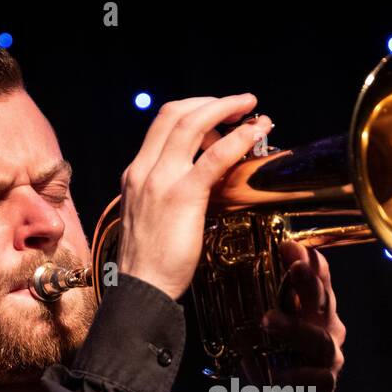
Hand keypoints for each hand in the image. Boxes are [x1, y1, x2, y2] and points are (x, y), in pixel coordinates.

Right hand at [117, 94, 272, 298]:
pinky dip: (238, 140)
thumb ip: (168, 194)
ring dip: (227, 109)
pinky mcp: (183, 196)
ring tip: (253, 111)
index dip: (193, 109)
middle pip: (176, 113)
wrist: (142, 289)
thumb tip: (202, 182)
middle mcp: (144, 170)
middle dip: (212, 102)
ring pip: (193, 125)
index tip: (217, 112)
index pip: (162, 123)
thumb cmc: (152, 264)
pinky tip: (255, 135)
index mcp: (136, 174)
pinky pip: (214, 157)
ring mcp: (161, 181)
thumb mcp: (152, 217)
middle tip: (241, 103)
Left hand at [257, 240, 346, 391]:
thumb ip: (256, 302)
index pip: (318, 277)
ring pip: (320, 339)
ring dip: (294, 328)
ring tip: (268, 321)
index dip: (308, 259)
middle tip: (294, 266)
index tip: (289, 245)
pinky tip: (279, 375)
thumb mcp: (263, 328)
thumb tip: (227, 268)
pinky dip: (296, 375)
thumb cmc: (276, 362)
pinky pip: (318, 377)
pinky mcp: (326, 384)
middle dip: (310, 281)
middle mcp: (327, 328)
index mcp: (314, 309)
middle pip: (325, 299)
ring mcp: (329, 357)